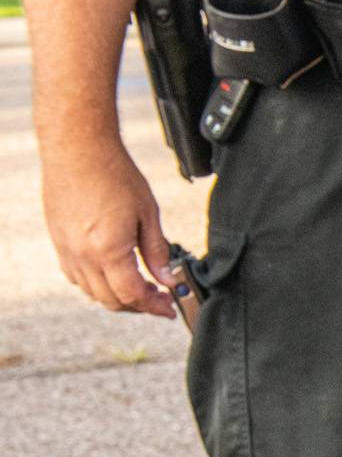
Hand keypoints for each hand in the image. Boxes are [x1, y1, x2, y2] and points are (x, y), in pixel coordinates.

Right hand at [41, 141, 174, 318]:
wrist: (77, 148)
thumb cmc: (114, 174)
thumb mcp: (148, 214)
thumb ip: (158, 251)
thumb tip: (168, 279)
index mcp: (107, 250)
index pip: (132, 295)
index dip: (153, 306)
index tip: (168, 308)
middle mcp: (82, 255)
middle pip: (110, 300)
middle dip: (138, 306)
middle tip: (158, 300)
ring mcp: (66, 249)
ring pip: (91, 291)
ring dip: (116, 297)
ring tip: (138, 288)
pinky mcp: (58, 240)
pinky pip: (74, 275)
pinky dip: (95, 284)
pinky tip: (111, 274)